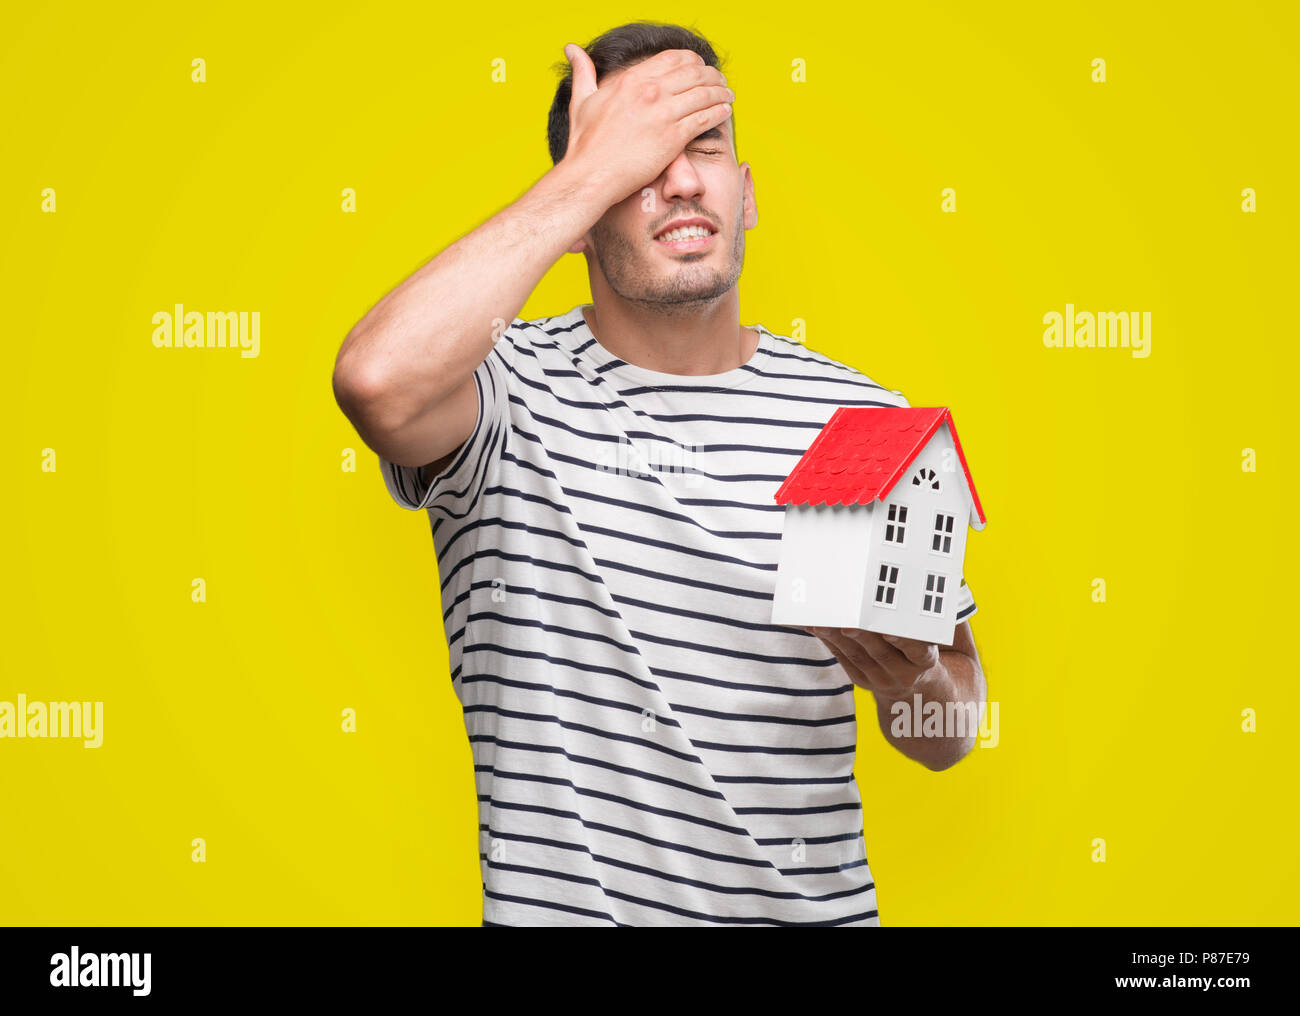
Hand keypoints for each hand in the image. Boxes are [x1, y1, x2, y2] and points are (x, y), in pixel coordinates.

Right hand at [561, 44, 733, 202]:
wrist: (591, 175)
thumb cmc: (584, 144)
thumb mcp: (581, 100)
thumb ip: (583, 72)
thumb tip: (572, 49)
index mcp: (631, 80)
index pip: (672, 58)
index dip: (691, 60)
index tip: (699, 66)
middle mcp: (649, 91)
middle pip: (693, 73)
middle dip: (711, 75)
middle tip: (720, 81)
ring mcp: (663, 114)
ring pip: (703, 94)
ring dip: (720, 92)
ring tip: (728, 95)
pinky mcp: (673, 137)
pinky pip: (705, 118)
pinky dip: (718, 112)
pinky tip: (724, 111)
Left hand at [803, 626, 940, 698]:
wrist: (914, 687)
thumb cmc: (919, 649)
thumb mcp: (928, 641)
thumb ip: (919, 621)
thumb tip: (912, 586)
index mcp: (924, 660)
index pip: (917, 650)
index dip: (903, 641)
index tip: (889, 631)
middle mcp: (904, 673)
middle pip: (881, 652)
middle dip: (861, 635)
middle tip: (846, 621)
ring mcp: (881, 680)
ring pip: (857, 657)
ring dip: (836, 637)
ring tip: (822, 622)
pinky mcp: (862, 681)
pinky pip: (844, 660)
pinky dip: (829, 642)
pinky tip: (817, 628)